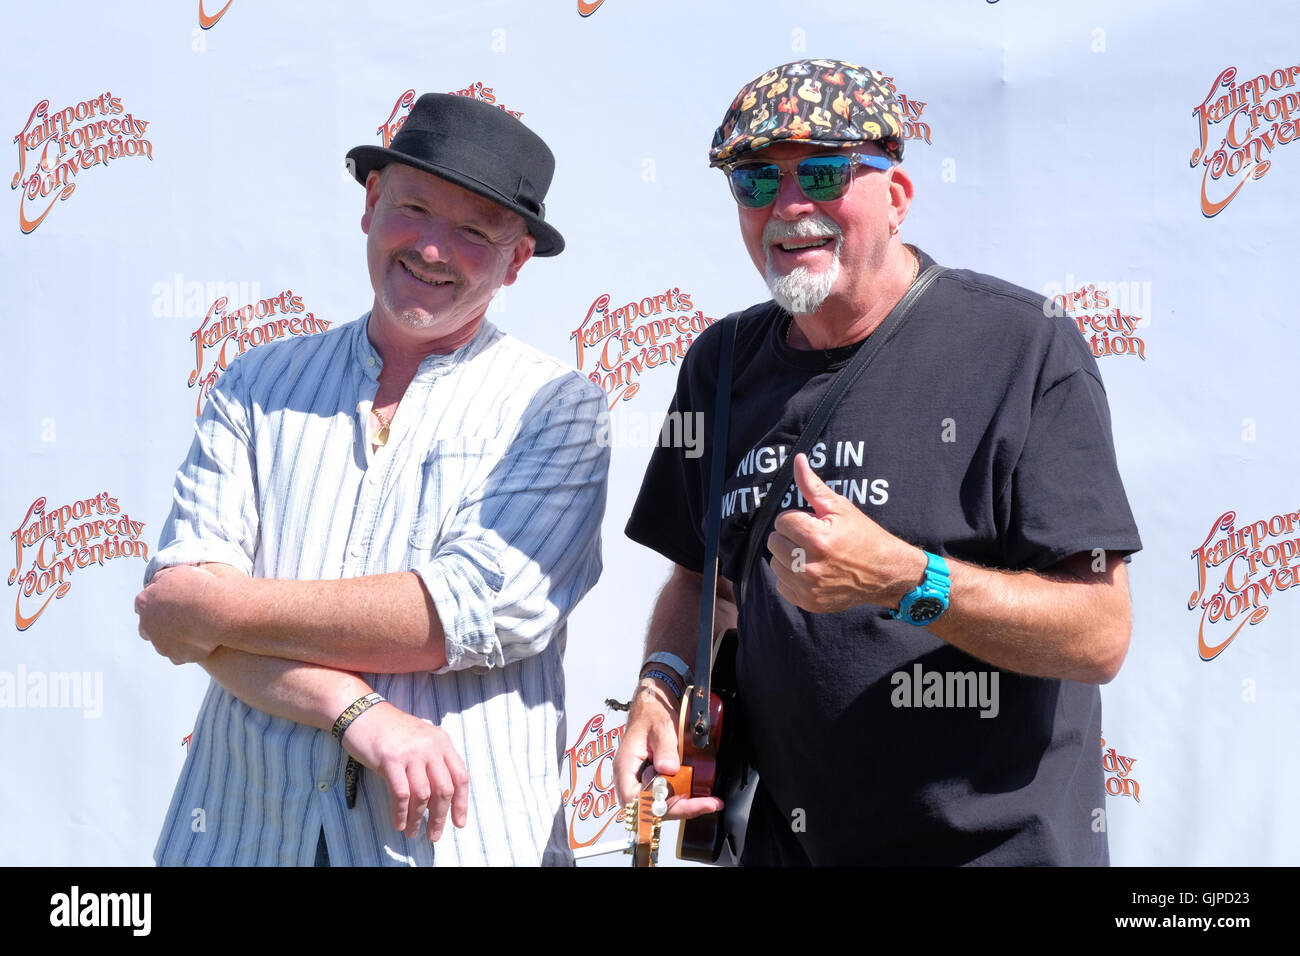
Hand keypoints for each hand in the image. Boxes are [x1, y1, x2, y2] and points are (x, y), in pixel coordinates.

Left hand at [134, 564, 228, 663]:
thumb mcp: (178, 572)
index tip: (170, 603)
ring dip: (173, 638)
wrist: (218, 610)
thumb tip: (154, 585)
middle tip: (179, 619)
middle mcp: (147, 624)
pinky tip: (200, 641)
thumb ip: (161, 579)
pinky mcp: (176, 656)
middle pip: (146, 628)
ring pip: (162, 643)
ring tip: (194, 630)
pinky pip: (179, 655)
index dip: (157, 603)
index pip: (143, 604)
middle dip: (159, 625)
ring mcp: (160, 643)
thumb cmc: (200, 589)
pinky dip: (187, 650)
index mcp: (145, 602)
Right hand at [340, 702, 468, 840]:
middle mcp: (431, 746)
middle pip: (445, 790)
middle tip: (434, 835)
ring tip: (412, 832)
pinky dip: (402, 813)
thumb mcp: (419, 740)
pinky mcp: (391, 759)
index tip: (458, 823)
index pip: (460, 776)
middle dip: (440, 817)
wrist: (361, 713)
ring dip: (419, 819)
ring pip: (424, 795)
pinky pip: (402, 794)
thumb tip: (438, 800)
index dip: (461, 803)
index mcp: (442, 741)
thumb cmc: (389, 731)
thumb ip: (431, 763)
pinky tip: (399, 823)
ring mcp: (411, 752)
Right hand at [613, 678, 723, 820]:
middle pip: (649, 807)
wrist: (654, 705)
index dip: (657, 806)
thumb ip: (665, 748)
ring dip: (683, 806)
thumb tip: (668, 769)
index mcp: (626, 765)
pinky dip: (683, 797)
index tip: (681, 803)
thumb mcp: (661, 727)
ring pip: (659, 804)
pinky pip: (666, 795)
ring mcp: (642, 780)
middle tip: (706, 804)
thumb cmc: (652, 713)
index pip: (634, 798)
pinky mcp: (654, 779)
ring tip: (708, 802)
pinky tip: (699, 795)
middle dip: (679, 809)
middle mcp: (631, 777)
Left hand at [767, 453, 925, 612]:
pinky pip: (782, 584)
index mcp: (818, 538)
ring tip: (812, 555)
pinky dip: (792, 578)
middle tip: (812, 539)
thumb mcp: (841, 508)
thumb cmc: (863, 536)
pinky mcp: (808, 602)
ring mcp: (808, 587)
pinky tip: (812, 571)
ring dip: (789, 557)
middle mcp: (810, 565)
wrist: (885, 573)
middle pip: (774, 542)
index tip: (814, 523)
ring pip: (775, 563)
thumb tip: (798, 460)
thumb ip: (813, 486)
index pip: (782, 521)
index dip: (797, 519)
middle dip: (790, 537)